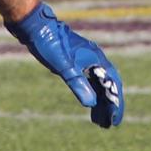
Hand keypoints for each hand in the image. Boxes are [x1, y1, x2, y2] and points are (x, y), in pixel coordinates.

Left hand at [6, 2, 123, 127]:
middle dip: (110, 105)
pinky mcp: (76, 59)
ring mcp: (86, 58)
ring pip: (99, 82)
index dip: (116, 104)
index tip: (115, 121)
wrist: (34, 25)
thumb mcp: (64, 67)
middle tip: (108, 124)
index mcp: (96, 58)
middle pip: (108, 85)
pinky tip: (88, 100)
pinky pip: (90, 79)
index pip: (113, 84)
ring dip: (101, 100)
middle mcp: (95, 58)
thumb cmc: (49, 43)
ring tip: (99, 119)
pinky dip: (91, 91)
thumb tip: (91, 104)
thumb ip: (78, 84)